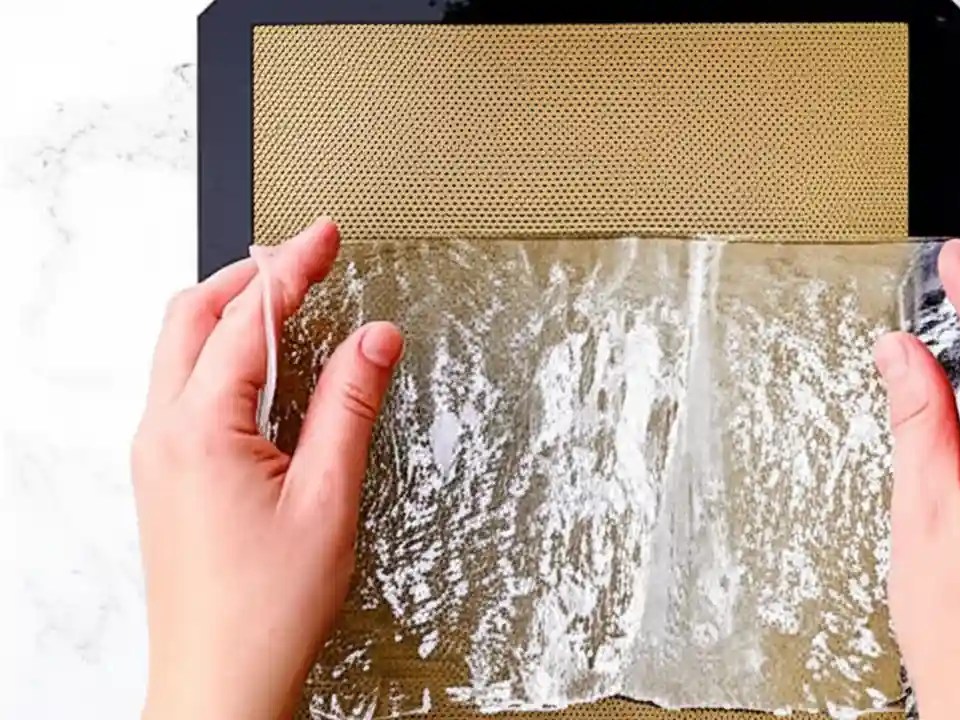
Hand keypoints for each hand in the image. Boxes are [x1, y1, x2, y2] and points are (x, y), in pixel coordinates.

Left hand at [131, 219, 402, 719]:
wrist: (219, 681)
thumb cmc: (264, 608)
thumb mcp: (328, 497)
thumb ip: (350, 404)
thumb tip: (374, 339)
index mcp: (198, 430)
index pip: (246, 317)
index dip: (291, 267)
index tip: (325, 236)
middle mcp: (163, 433)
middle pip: (193, 314)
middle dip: (250, 272)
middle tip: (308, 255)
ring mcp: (158, 454)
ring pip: (183, 348)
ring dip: (234, 310)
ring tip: (293, 298)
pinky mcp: (166, 474)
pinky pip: (185, 386)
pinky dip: (225, 353)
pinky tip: (268, 367)